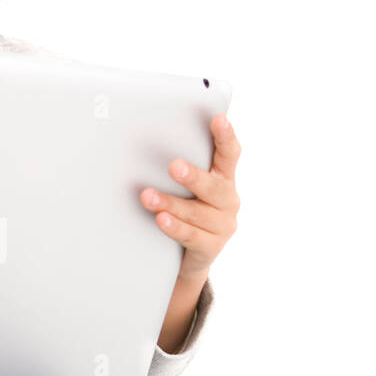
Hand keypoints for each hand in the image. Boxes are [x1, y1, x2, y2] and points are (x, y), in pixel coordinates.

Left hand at [140, 114, 240, 280]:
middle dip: (193, 176)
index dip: (226, 137)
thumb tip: (146, 141)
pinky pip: (191, 236)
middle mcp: (228, 200)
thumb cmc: (182, 209)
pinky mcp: (211, 247)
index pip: (229, 155)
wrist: (184, 255)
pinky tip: (160, 219)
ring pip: (197, 212)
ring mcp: (223, 225)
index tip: (218, 119)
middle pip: (213, 187)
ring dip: (171, 203)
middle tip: (173, 166)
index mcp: (224, 178)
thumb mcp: (185, 187)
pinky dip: (174, 226)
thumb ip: (178, 167)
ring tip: (148, 196)